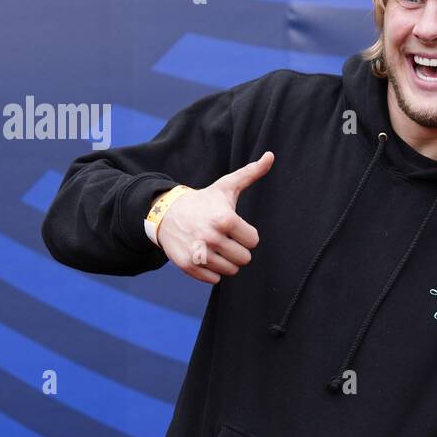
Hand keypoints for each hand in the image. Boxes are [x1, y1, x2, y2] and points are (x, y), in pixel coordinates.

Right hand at [155, 151, 273, 283]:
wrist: (166, 212)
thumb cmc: (203, 201)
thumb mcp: (226, 186)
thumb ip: (251, 173)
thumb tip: (271, 156)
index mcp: (225, 219)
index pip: (253, 241)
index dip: (247, 235)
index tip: (235, 228)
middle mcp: (212, 237)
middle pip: (244, 258)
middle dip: (238, 249)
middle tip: (226, 239)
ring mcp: (199, 252)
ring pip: (230, 271)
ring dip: (226, 261)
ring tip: (215, 247)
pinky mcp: (188, 265)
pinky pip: (214, 280)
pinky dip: (212, 271)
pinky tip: (205, 255)